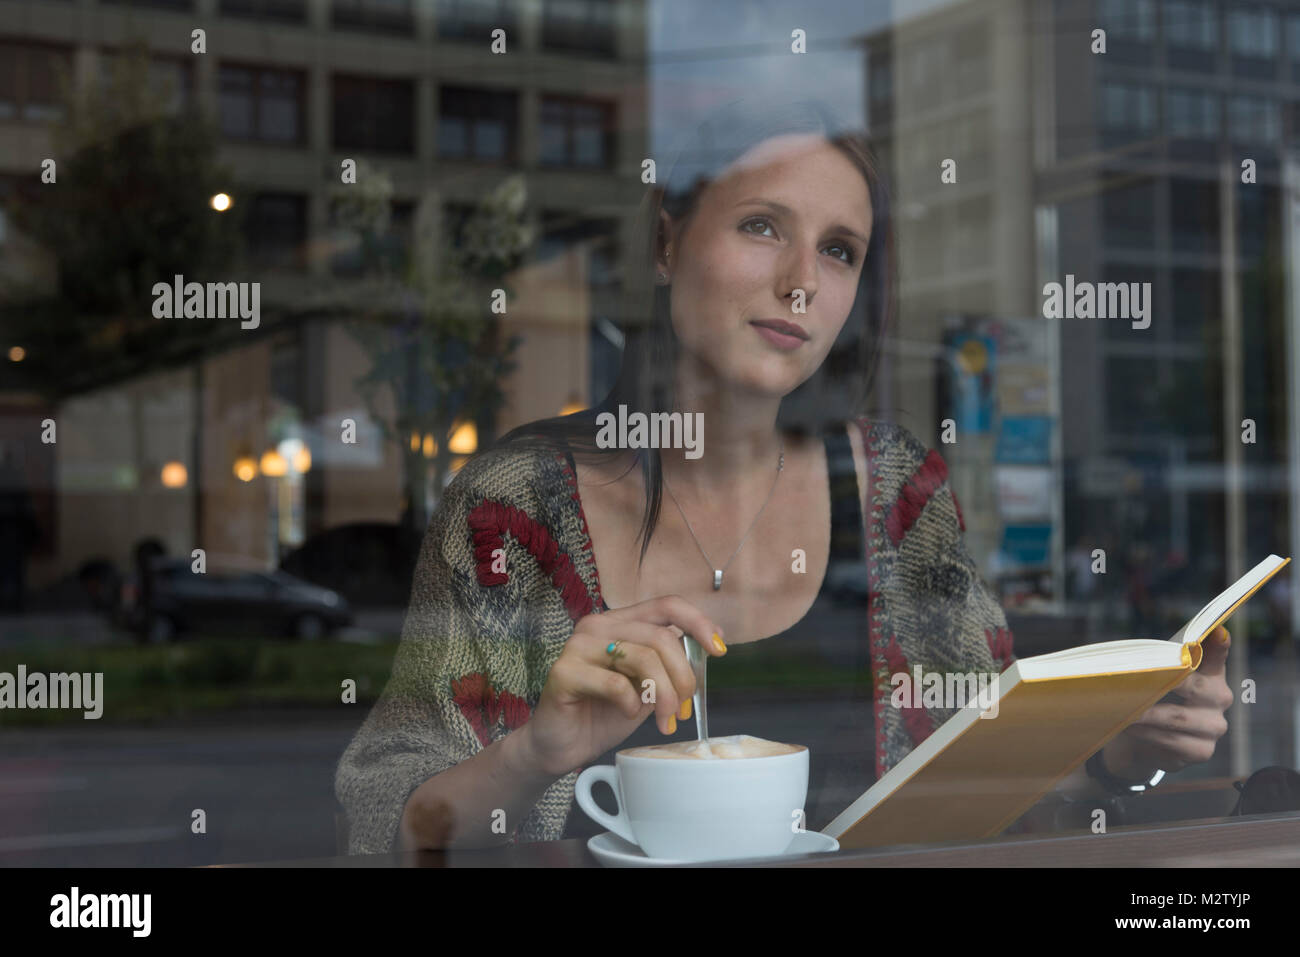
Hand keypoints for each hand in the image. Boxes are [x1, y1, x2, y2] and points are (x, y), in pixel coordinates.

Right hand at [512, 595, 726, 778]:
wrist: (562, 746)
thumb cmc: (604, 714)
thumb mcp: (647, 686)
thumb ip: (668, 664)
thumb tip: (709, 648)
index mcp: (619, 622)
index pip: (666, 604)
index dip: (698, 622)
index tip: (719, 649)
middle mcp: (597, 626)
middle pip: (661, 636)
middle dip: (683, 676)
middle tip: (684, 708)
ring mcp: (578, 646)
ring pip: (642, 658)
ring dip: (664, 695)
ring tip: (666, 720)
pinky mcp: (564, 672)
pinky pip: (616, 684)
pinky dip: (633, 704)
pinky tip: (630, 714)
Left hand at [1102, 626, 1233, 779]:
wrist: (1146, 740)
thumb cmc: (1154, 698)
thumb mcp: (1159, 676)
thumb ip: (1163, 661)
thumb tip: (1149, 648)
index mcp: (1212, 674)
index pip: (1217, 656)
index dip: (1219, 645)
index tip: (1218, 631)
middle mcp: (1220, 698)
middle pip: (1194, 686)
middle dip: (1164, 681)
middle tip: (1138, 678)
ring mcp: (1215, 726)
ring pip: (1176, 717)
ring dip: (1145, 713)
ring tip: (1122, 708)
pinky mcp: (1202, 750)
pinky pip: (1171, 740)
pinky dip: (1146, 733)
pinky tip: (1129, 727)